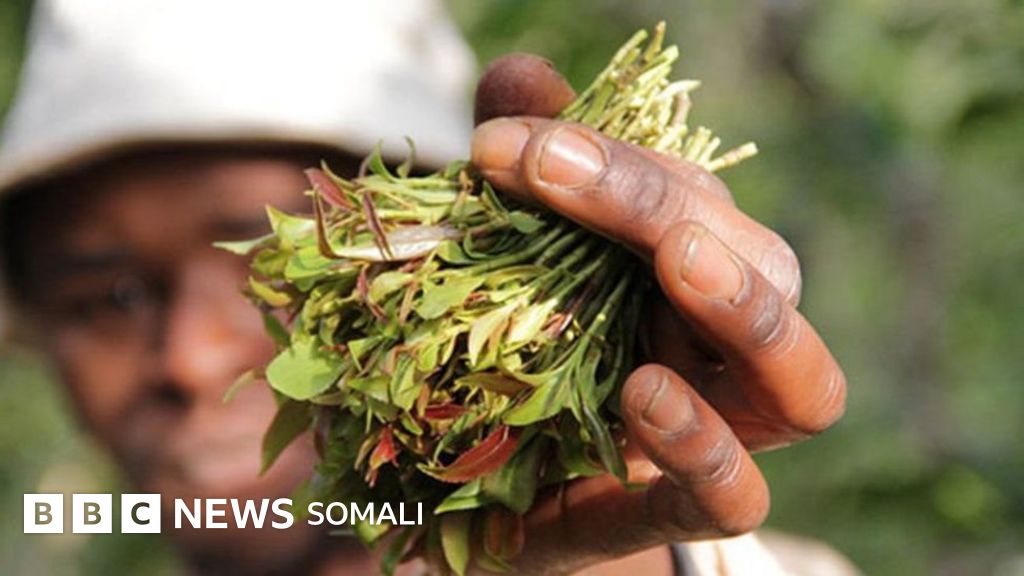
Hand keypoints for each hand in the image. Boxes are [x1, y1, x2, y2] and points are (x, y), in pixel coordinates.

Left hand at [466, 55, 846, 574]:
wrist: (467, 487)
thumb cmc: (503, 359)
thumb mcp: (500, 262)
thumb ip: (523, 174)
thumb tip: (523, 76)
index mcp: (692, 280)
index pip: (693, 202)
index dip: (610, 160)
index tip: (503, 144)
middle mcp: (724, 352)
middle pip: (764, 271)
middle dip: (670, 207)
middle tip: (566, 170)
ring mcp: (716, 433)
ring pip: (804, 384)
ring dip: (748, 312)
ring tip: (679, 261)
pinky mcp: (673, 509)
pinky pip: (737, 495)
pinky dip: (705, 445)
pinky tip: (645, 392)